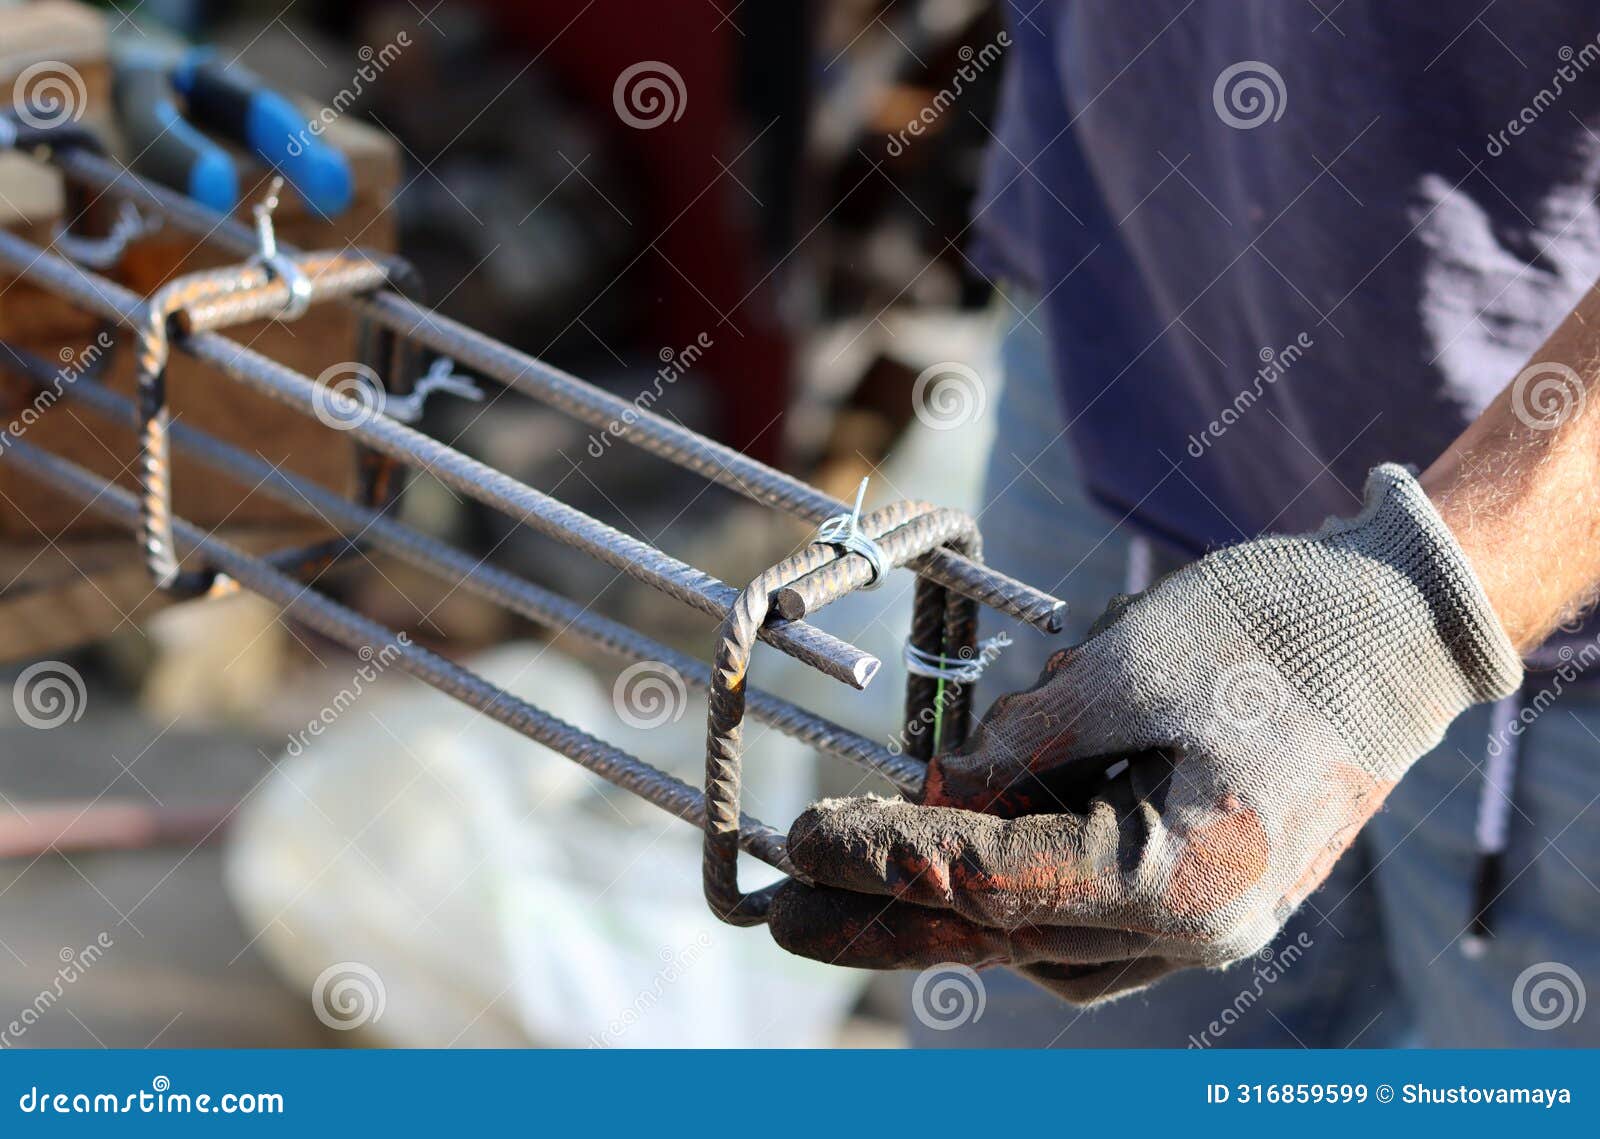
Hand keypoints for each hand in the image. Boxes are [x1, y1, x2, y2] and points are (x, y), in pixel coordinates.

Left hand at [769, 465, 1522, 1003]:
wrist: (1400, 629)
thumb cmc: (1278, 632)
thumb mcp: (1127, 666)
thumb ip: (1022, 742)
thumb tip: (938, 785)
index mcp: (1181, 881)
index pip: (991, 884)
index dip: (884, 861)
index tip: (799, 842)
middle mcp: (1196, 929)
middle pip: (1003, 933)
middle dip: (887, 916)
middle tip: (784, 912)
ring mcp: (1206, 921)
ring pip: (1036, 936)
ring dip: (944, 901)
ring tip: (855, 868)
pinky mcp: (1202, 891)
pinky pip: (1083, 912)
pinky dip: (1014, 880)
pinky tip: (963, 838)